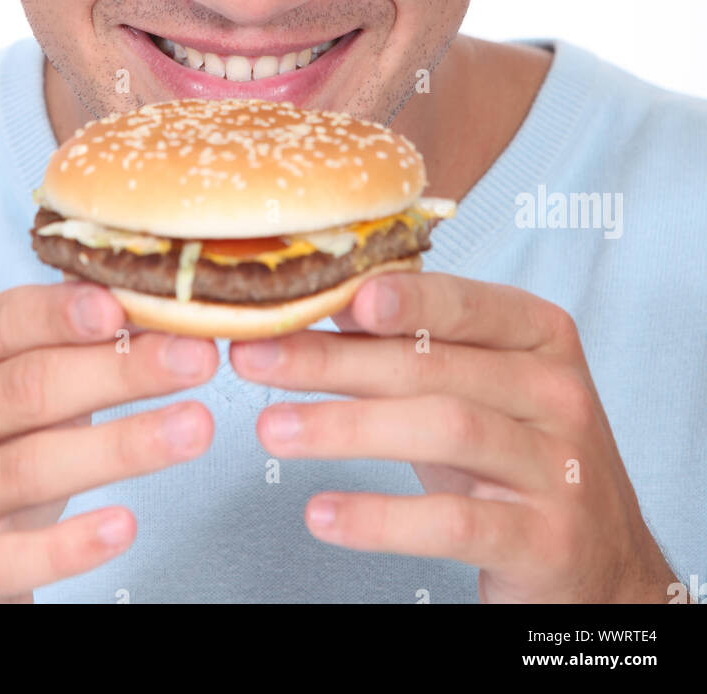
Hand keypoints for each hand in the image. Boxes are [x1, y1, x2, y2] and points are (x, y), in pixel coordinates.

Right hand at [0, 283, 217, 601]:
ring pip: (31, 466)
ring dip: (124, 445)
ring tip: (196, 427)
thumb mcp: (1, 391)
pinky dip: (69, 544)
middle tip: (197, 358)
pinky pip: (10, 558)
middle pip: (27, 388)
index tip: (126, 305)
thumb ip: (55, 341)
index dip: (63, 312)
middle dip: (121, 370)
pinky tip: (123, 526)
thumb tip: (133, 284)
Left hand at [230, 271, 679, 602]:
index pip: (466, 304)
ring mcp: (557, 468)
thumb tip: (327, 302)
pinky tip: (324, 513)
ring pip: (443, 430)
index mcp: (541, 338)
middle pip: (434, 366)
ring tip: (270, 430)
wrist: (600, 561)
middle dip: (336, 361)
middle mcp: (557, 393)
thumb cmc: (519, 457)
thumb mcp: (479, 389)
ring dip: (345, 427)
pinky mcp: (544, 540)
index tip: (341, 296)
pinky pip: (453, 521)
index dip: (405, 298)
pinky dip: (381, 518)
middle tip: (257, 359)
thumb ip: (417, 346)